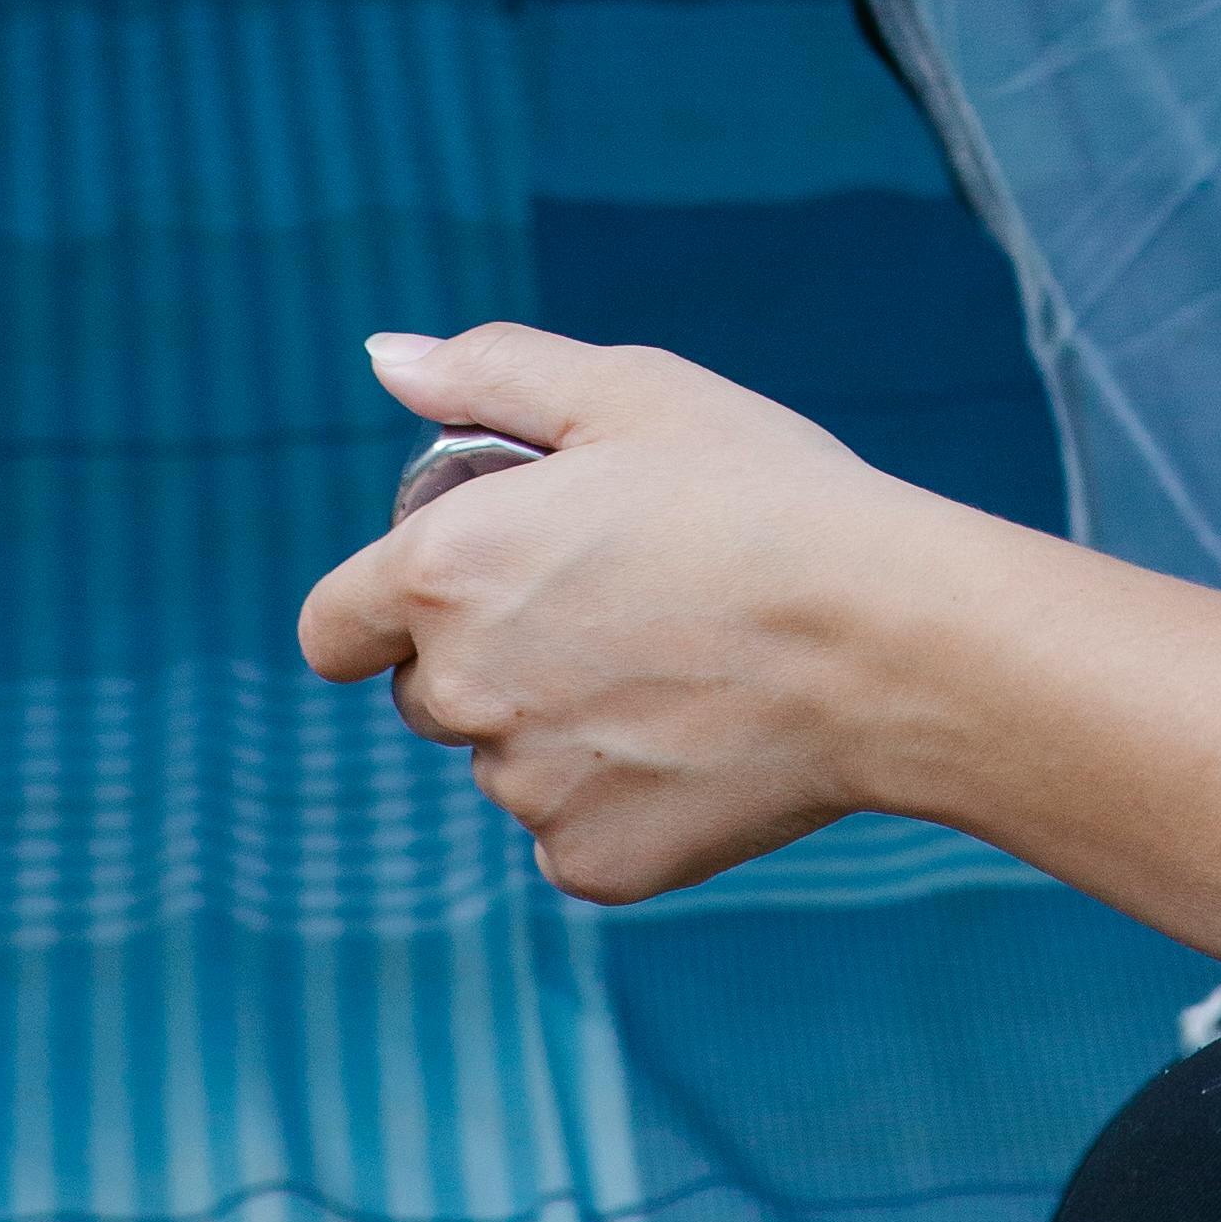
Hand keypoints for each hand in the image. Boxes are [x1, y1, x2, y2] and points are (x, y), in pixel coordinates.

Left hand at [296, 321, 941, 905]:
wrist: (888, 638)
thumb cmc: (761, 493)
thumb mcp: (630, 391)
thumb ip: (490, 372)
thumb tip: (388, 357)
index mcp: (446, 571)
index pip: (332, 627)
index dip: (383, 604)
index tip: (461, 587)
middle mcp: (461, 692)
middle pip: (425, 692)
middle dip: (490, 653)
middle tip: (615, 601)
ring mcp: (524, 790)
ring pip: (507, 760)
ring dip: (557, 723)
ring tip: (679, 661)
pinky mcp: (591, 863)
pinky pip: (574, 826)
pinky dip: (620, 792)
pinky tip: (701, 734)